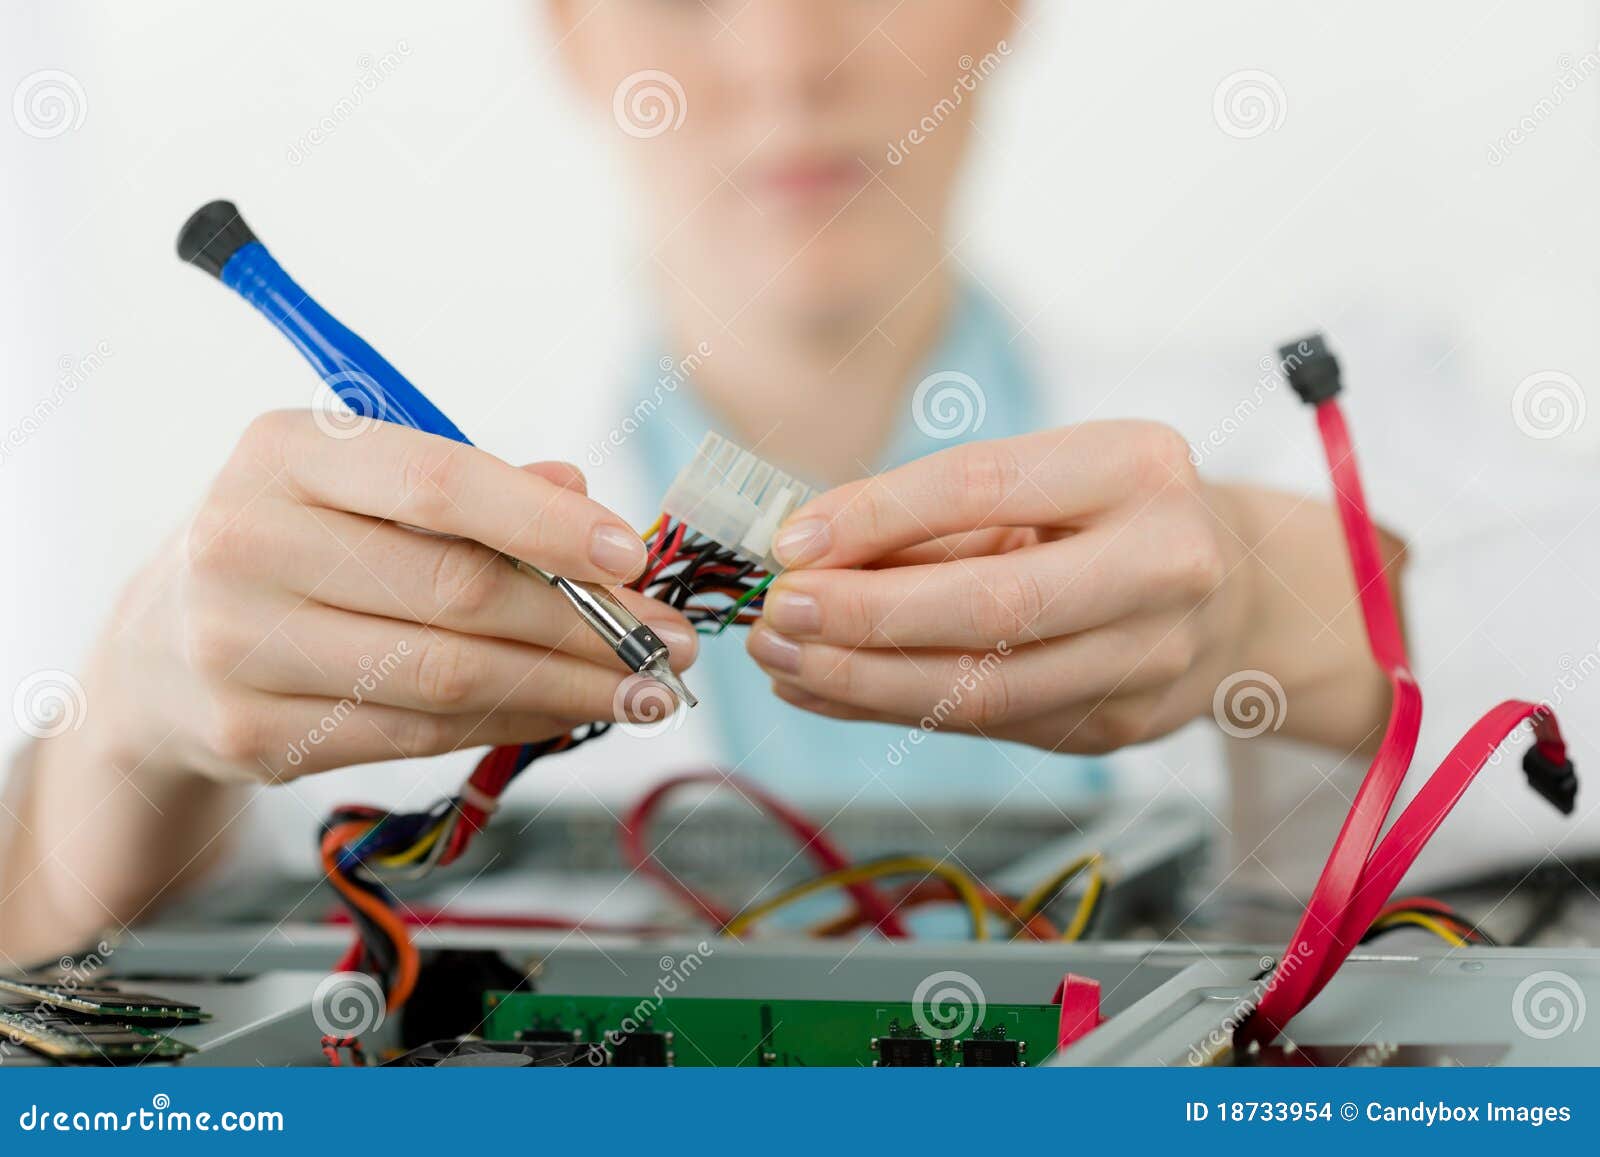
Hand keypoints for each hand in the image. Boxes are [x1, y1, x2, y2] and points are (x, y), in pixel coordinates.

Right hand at [82, 410, 696, 785]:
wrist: (158, 653)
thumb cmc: (296, 548)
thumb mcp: (360, 488)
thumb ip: (475, 487)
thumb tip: (585, 499)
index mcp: (283, 452)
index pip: (439, 484)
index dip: (549, 526)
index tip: (636, 557)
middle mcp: (245, 542)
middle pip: (457, 593)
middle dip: (586, 624)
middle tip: (669, 644)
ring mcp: (238, 647)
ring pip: (445, 677)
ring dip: (565, 688)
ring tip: (642, 689)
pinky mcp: (252, 734)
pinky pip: (416, 736)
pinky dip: (508, 723)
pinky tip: (564, 712)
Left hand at [743, 422, 1255, 753]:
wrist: (1234, 593)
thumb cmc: (1108, 516)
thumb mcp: (1044, 478)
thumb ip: (935, 514)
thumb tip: (802, 552)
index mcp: (1138, 468)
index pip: (986, 486)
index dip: (876, 516)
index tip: (789, 541)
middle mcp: (1164, 565)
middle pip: (992, 606)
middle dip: (865, 617)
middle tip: (776, 615)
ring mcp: (1151, 659)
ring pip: (985, 690)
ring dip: (862, 680)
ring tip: (782, 660)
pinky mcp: (1120, 726)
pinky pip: (986, 725)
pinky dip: (891, 708)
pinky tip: (825, 688)